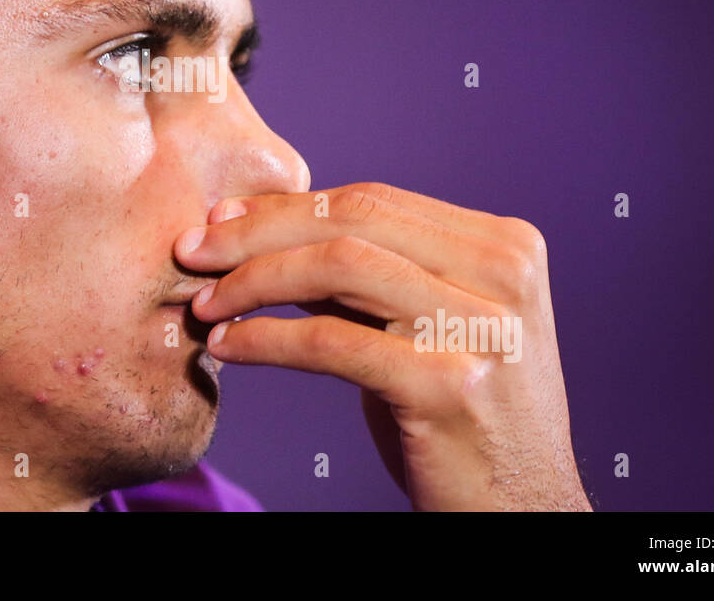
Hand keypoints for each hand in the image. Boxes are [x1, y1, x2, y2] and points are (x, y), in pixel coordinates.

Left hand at [175, 182, 590, 510]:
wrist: (520, 512)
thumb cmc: (459, 418)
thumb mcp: (423, 327)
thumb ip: (364, 276)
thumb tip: (255, 228)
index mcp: (503, 246)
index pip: (373, 201)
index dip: (286, 206)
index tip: (222, 220)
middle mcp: (504, 275)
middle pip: (353, 222)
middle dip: (257, 232)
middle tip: (193, 251)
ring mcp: (482, 328)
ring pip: (339, 267)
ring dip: (253, 281)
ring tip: (204, 303)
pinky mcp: (450, 385)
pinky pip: (331, 341)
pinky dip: (266, 336)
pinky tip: (228, 345)